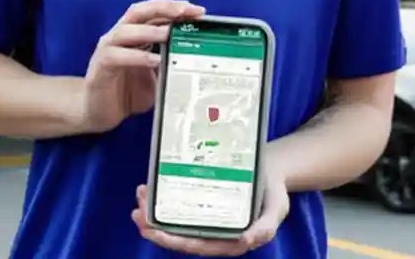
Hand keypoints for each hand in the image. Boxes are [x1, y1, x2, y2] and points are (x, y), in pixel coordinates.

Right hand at [80, 0, 204, 132]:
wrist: (98, 112)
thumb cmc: (128, 91)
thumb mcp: (156, 75)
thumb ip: (170, 62)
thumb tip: (199, 58)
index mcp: (134, 33)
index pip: (154, 12)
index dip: (175, 8)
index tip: (198, 11)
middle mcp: (119, 35)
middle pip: (139, 12)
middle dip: (163, 8)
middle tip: (186, 11)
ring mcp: (107, 49)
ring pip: (126, 31)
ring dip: (150, 30)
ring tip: (170, 32)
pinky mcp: (100, 66)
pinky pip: (117, 56)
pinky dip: (137, 56)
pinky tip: (154, 60)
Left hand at [131, 166, 290, 255]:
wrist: (272, 170)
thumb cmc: (274, 192)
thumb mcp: (277, 209)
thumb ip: (266, 227)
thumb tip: (246, 241)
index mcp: (229, 240)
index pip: (196, 245)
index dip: (172, 240)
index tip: (151, 229)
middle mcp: (213, 232)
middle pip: (179, 236)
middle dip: (154, 227)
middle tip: (137, 212)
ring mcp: (205, 217)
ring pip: (174, 220)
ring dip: (153, 211)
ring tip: (140, 195)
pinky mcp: (201, 202)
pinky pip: (178, 204)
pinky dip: (162, 197)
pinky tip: (149, 187)